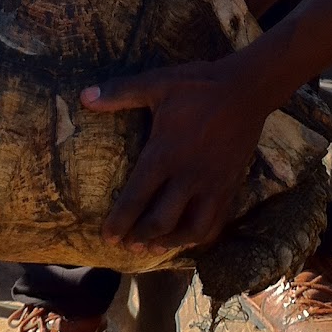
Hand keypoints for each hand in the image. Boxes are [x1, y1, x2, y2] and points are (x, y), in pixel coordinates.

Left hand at [82, 55, 269, 250]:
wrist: (247, 89)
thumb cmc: (198, 85)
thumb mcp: (156, 83)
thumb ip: (120, 93)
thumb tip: (84, 97)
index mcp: (165, 153)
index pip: (137, 197)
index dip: (120, 220)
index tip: (107, 237)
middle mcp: (188, 175)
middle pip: (161, 220)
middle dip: (140, 237)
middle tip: (126, 246)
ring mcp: (212, 184)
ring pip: (191, 229)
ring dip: (170, 242)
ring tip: (153, 247)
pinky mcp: (230, 185)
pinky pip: (216, 221)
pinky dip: (200, 236)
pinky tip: (187, 237)